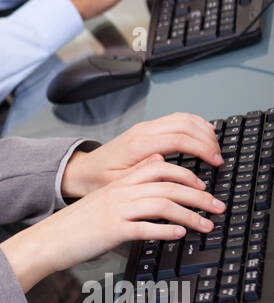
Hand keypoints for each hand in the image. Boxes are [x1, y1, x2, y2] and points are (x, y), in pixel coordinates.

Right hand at [0, 155, 225, 292]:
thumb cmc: (79, 223)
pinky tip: (179, 234)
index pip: (159, 167)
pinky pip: (145, 228)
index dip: (186, 175)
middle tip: (217, 207)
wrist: (50, 238)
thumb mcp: (105, 198)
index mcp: (120, 183)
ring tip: (206, 225)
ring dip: (189, 215)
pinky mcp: (112, 231)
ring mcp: (116, 210)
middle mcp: (120, 192)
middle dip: (198, 196)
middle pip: (168, 186)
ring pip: (162, 205)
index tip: (203, 186)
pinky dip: (165, 230)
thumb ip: (130, 184)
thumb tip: (156, 167)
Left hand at [61, 112, 222, 198]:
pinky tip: (203, 134)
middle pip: (185, 125)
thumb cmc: (99, 181)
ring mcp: (145, 127)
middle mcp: (143, 131)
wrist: (84, 171)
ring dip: (203, 130)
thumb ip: (143, 175)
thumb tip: (167, 165)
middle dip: (207, 140)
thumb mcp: (119, 184)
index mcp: (138, 145)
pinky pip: (176, 119)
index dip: (202, 149)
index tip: (215, 162)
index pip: (179, 139)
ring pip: (182, 118)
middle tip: (219, 158)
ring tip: (215, 148)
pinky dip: (194, 124)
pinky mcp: (147, 129)